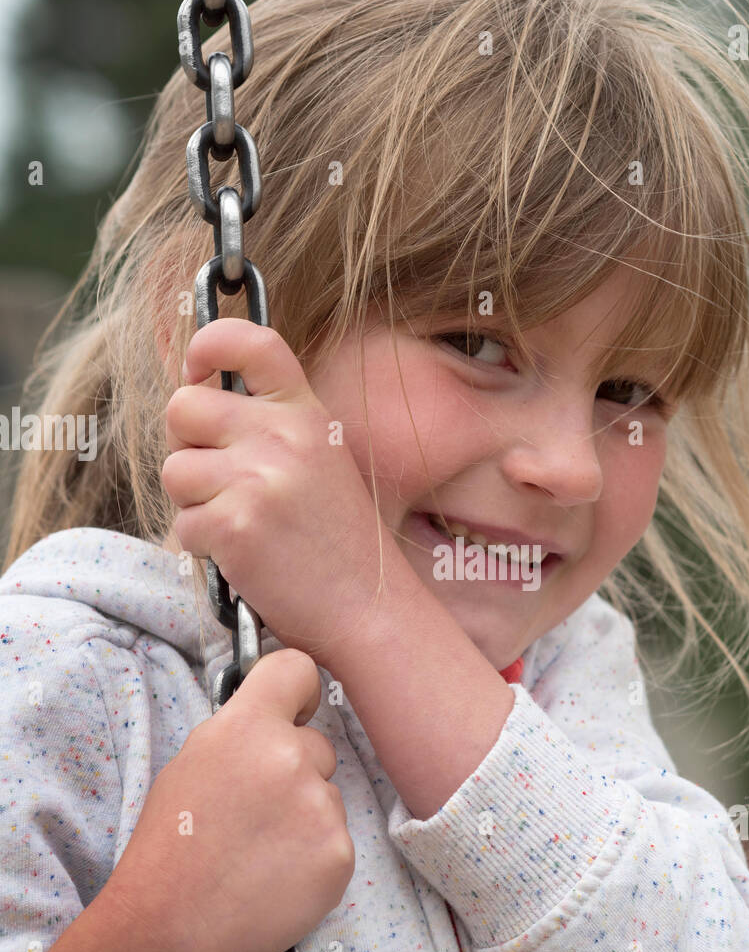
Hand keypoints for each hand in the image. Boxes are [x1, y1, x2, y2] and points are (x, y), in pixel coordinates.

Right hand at [105, 649, 355, 951]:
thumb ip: (239, 733)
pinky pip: (336, 840)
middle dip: (296, 771)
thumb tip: (275, 719)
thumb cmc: (171, 846)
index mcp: (246, 728)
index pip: (297, 669)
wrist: (168, 925)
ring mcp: (320, 809)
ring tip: (257, 852)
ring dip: (305, 817)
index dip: (298, 692)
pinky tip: (274, 876)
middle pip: (317, 746)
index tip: (295, 709)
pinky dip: (313, 857)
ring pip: (328, 797)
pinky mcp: (339, 855)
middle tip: (254, 812)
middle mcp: (291, 759)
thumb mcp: (190, 764)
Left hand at [162, 318, 395, 662]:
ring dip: (194, 504)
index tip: (197, 371)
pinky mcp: (235, 524)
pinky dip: (204, 547)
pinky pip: (182, 523)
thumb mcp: (320, 461)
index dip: (206, 346)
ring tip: (243, 526)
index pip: (249, 342)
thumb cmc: (338, 542)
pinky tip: (245, 557)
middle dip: (186, 445)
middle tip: (220, 479)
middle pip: (183, 407)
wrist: (369, 609)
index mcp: (306, 413)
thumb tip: (192, 401)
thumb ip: (268, 425)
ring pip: (174, 470)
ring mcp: (258, 478)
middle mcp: (283, 436)